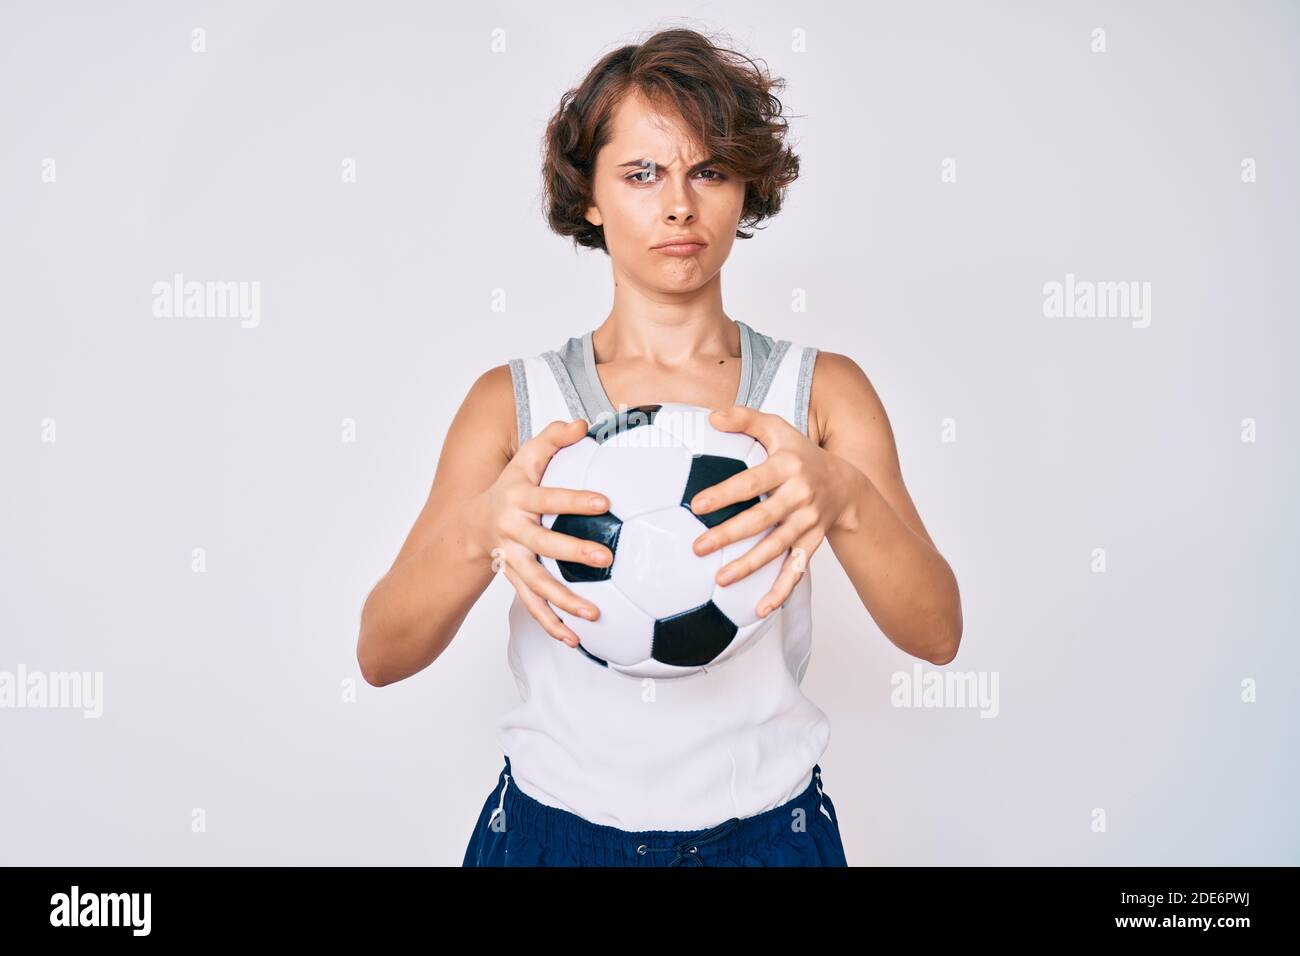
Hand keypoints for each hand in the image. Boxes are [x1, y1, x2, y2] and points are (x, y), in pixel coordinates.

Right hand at [470, 419, 609, 647]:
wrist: (473, 523)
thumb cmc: (512, 484)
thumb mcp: (527, 456)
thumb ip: (553, 437)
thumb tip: (582, 423)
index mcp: (518, 499)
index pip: (549, 498)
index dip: (575, 499)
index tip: (606, 501)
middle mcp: (513, 532)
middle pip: (544, 544)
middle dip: (574, 552)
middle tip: (606, 559)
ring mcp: (512, 560)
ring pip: (537, 583)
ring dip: (564, 601)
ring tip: (594, 614)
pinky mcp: (515, 581)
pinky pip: (532, 606)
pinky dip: (551, 624)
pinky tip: (575, 640)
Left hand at [687, 405, 864, 617]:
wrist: (847, 485)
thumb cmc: (801, 454)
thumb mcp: (779, 428)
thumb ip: (746, 418)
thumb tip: (712, 417)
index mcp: (787, 467)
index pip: (752, 482)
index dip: (725, 493)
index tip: (697, 505)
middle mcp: (800, 496)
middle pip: (761, 519)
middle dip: (729, 535)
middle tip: (698, 547)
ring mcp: (807, 524)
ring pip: (776, 548)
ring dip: (749, 565)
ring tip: (720, 579)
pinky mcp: (811, 544)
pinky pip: (795, 571)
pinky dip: (781, 592)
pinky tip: (761, 609)